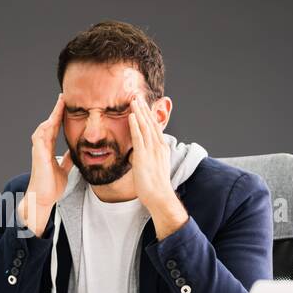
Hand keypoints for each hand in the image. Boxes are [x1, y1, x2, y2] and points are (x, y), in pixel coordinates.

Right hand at [19, 94, 71, 237]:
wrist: (42, 199)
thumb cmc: (51, 186)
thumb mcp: (63, 170)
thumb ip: (66, 160)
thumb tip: (73, 153)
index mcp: (48, 149)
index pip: (56, 129)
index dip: (61, 117)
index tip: (67, 105)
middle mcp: (42, 147)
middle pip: (50, 124)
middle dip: (56, 111)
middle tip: (63, 97)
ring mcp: (39, 150)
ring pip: (44, 128)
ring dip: (52, 116)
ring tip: (59, 103)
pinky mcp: (37, 155)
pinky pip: (40, 137)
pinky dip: (46, 128)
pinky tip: (51, 120)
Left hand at [129, 95, 187, 238]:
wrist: (160, 196)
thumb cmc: (155, 186)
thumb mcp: (152, 167)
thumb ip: (145, 157)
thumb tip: (137, 154)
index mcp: (162, 148)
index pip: (154, 127)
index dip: (148, 114)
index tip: (143, 105)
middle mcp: (158, 146)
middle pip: (150, 123)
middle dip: (144, 108)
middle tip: (137, 95)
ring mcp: (152, 150)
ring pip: (145, 126)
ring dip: (139, 112)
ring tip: (134, 100)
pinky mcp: (143, 156)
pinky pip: (139, 137)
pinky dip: (135, 125)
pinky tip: (131, 115)